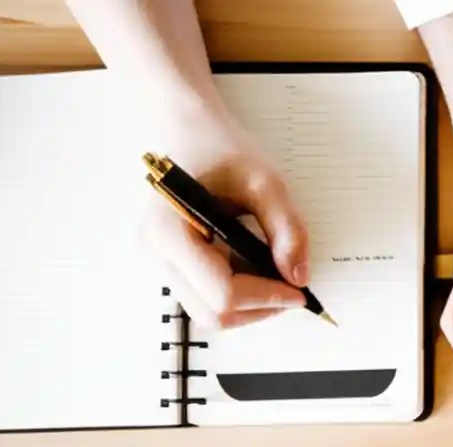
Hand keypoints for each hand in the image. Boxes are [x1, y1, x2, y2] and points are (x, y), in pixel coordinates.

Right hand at [145, 106, 308, 328]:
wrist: (186, 128)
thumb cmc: (218, 147)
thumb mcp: (265, 182)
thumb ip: (287, 230)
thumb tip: (298, 276)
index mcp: (169, 230)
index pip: (222, 293)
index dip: (267, 297)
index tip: (298, 291)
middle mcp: (153, 252)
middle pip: (213, 313)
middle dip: (259, 307)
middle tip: (291, 288)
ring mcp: (155, 261)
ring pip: (207, 311)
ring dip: (248, 304)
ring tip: (273, 274)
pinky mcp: (165, 263)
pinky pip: (202, 296)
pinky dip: (235, 293)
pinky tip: (253, 267)